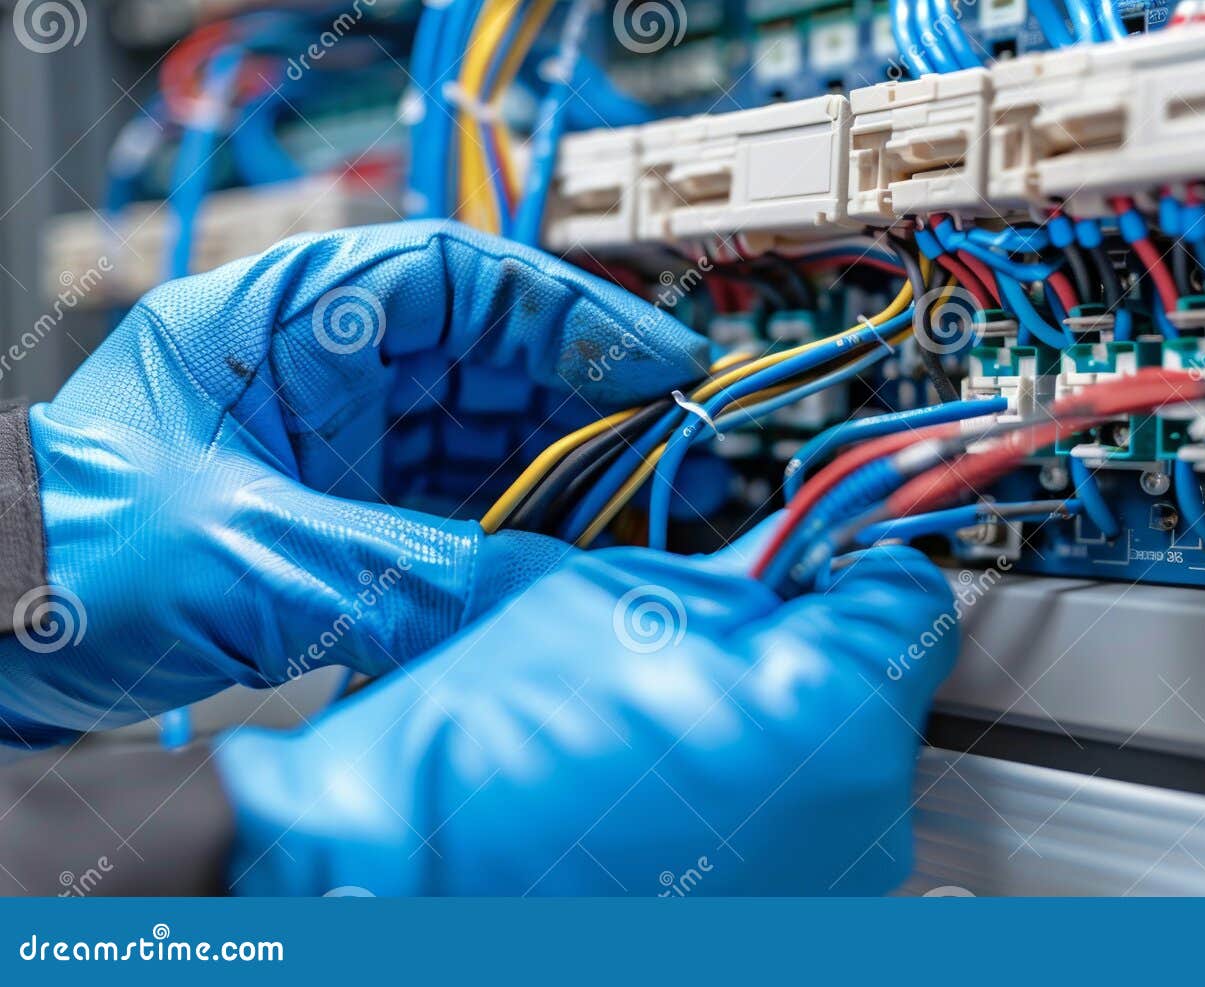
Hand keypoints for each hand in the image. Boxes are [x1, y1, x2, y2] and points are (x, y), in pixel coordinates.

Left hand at [0, 221, 705, 743]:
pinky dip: (522, 527)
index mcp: (287, 320)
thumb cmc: (63, 557)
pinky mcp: (343, 517)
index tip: (660, 361)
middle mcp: (322, 372)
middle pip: (491, 359)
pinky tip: (573, 548)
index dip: (574, 313)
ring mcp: (337, 447)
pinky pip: (460, 504)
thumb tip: (556, 590)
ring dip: (567, 469)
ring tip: (644, 504)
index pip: (460, 279)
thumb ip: (418, 570)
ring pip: (485, 434)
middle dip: (587, 403)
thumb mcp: (254, 555)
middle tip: (671, 448)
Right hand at [215, 537, 958, 895]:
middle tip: (706, 637)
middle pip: (881, 680)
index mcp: (833, 717)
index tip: (817, 545)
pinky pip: (807, 828)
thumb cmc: (481, 751)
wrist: (394, 884)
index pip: (909, 592)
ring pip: (845, 757)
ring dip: (781, 721)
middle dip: (806, 641)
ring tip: (666, 723)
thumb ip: (755, 565)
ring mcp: (831, 891)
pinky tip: (669, 787)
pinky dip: (760, 795)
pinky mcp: (793, 925)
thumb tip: (809, 545)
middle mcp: (864, 824)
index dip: (848, 553)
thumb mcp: (630, 599)